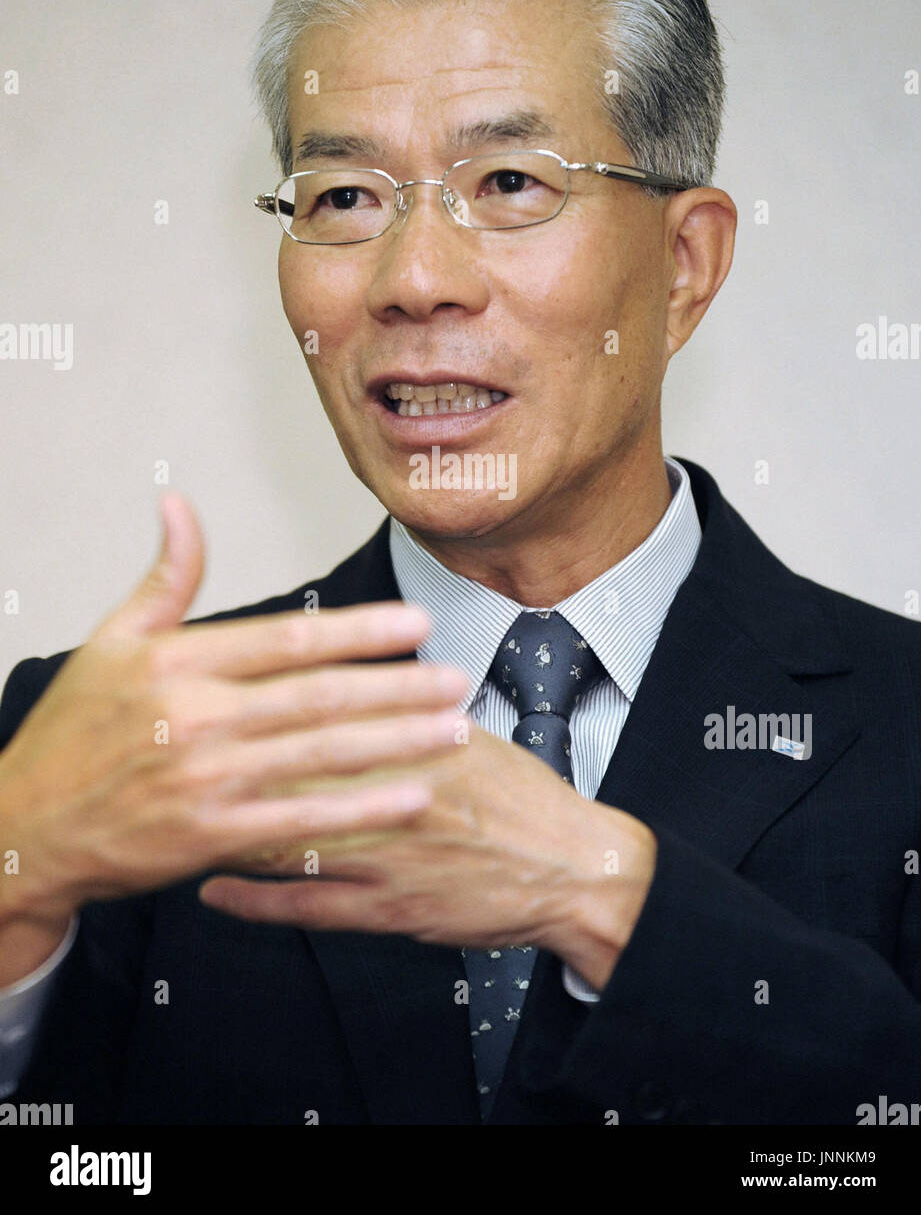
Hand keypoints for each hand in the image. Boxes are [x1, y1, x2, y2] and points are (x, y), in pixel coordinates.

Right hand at [0, 493, 467, 937]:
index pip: (288, 637)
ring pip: (320, 754)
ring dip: (396, 740)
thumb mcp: (111, 640)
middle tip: (458, 675)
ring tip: (453, 729)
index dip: (361, 629)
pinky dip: (359, 808)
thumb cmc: (73, 732)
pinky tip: (409, 795)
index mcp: (178, 661)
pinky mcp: (208, 835)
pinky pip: (300, 820)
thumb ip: (164, 577)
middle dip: (398, 685)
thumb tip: (179, 505)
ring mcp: (204, 779)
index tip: (417, 621)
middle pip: (319, 695)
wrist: (27, 828)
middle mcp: (195, 716)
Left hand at [200, 721, 657, 991]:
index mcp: (414, 736)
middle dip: (225, 763)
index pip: (320, 713)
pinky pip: (308, 908)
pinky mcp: (390, 910)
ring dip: (225, 831)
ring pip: (288, 839)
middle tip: (166, 754)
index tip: (205, 693)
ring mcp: (389, 855)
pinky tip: (214, 887)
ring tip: (173, 821)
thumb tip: (352, 673)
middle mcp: (395, 791)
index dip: (258, 704)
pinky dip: (256, 899)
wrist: (575, 868)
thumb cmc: (521, 800)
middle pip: (290, 772)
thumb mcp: (469, 734)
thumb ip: (406, 709)